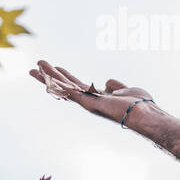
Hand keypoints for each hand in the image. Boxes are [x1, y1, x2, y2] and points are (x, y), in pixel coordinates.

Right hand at [29, 60, 155, 125]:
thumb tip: (108, 82)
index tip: (56, 67)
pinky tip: (46, 74)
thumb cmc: (139, 105)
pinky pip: (68, 90)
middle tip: (36, 65)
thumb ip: (115, 86)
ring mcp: (87, 102)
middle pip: (65, 86)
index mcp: (97, 98)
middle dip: (50, 76)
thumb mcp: (126, 90)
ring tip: (35, 66)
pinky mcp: (87, 102)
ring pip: (63, 86)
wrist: (144, 113)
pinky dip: (57, 82)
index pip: (77, 86)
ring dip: (49, 76)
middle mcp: (90, 101)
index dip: (66, 76)